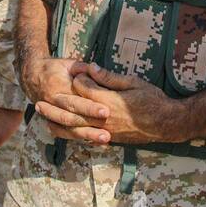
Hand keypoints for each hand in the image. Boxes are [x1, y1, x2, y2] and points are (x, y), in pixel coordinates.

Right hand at [27, 57, 112, 142]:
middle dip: (90, 126)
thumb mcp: (67, 63)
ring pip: (68, 128)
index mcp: (57, 88)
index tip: (106, 111)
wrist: (32, 76)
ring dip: (86, 135)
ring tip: (104, 139)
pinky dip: (79, 138)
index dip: (90, 107)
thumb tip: (95, 68)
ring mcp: (51, 115)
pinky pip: (64, 133)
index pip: (74, 100)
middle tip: (107, 133)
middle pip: (71, 118)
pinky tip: (95, 143)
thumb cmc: (55, 68)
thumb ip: (81, 68)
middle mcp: (52, 103)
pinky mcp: (52, 121)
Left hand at [35, 62, 173, 145]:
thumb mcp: (134, 82)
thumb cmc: (153, 100)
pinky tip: (58, 129)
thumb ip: (110, 77)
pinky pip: (83, 136)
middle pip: (73, 111)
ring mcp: (105, 130)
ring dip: (56, 121)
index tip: (72, 71)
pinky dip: (68, 133)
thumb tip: (91, 68)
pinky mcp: (108, 138)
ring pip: (74, 127)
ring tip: (42, 115)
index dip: (76, 80)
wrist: (166, 124)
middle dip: (56, 104)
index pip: (84, 90)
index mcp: (109, 101)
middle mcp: (104, 118)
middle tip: (40, 98)